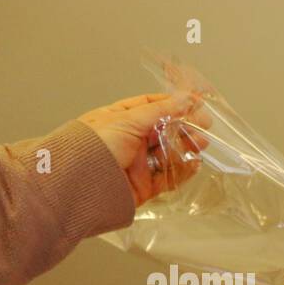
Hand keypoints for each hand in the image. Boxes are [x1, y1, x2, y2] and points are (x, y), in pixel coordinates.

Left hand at [78, 92, 212, 206]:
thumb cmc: (92, 147)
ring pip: (168, 154)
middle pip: (163, 131)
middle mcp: (128, 140)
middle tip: (203, 125)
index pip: (150, 106)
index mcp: (119, 119)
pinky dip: (183, 171)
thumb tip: (183, 99)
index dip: (173, 103)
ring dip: (186, 148)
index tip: (194, 102)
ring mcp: (136, 163)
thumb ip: (159, 111)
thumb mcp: (127, 120)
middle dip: (184, 127)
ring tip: (201, 143)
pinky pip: (168, 177)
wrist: (80, 184)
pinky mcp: (144, 185)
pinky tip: (193, 164)